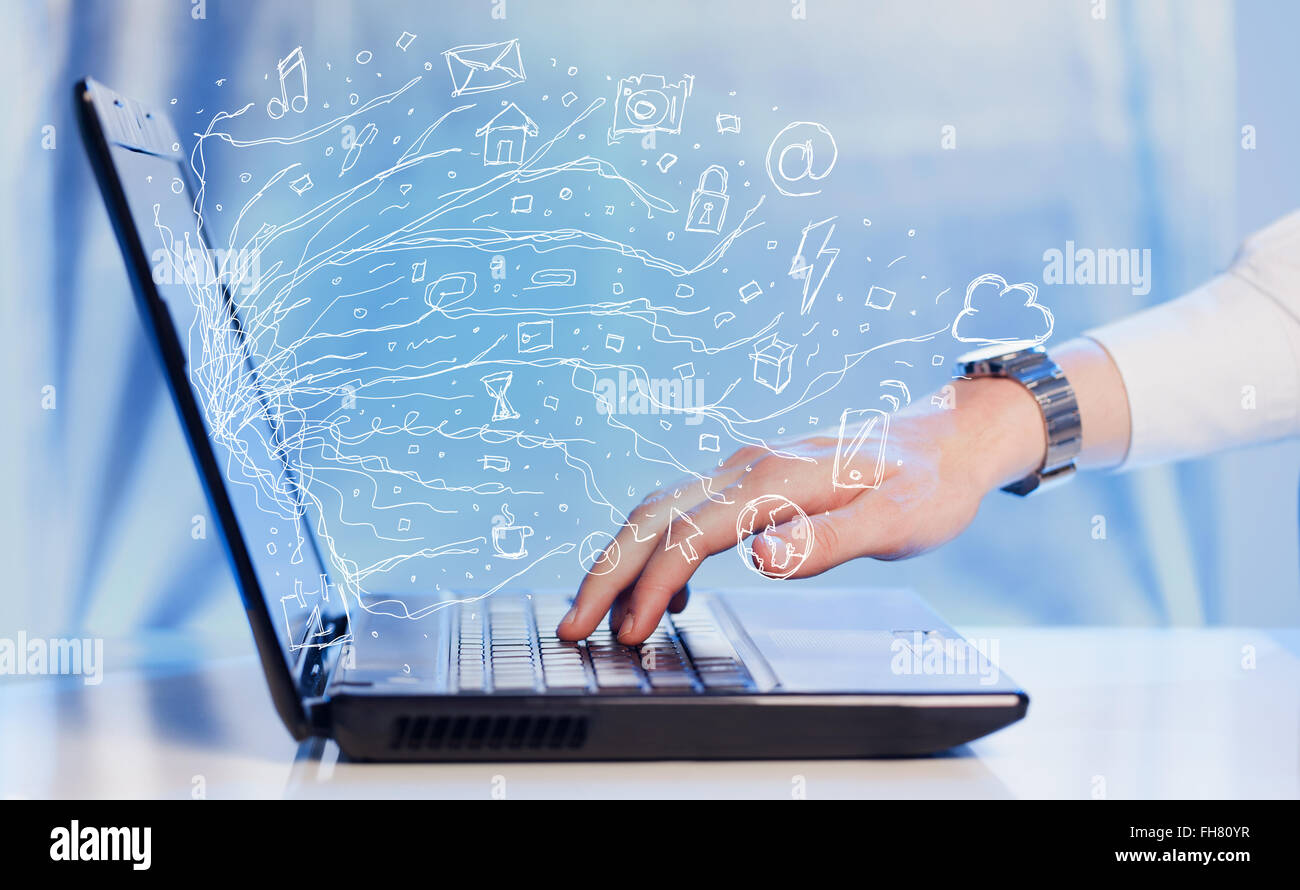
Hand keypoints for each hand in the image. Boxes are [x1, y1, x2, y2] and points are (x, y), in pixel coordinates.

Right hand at [556, 376, 1048, 644]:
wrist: (950, 438)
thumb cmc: (928, 484)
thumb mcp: (894, 520)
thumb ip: (827, 540)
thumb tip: (760, 556)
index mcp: (775, 478)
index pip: (687, 535)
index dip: (649, 585)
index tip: (626, 631)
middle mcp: (749, 466)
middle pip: (653, 515)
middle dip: (606, 571)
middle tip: (573, 623)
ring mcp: (748, 467)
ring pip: (661, 509)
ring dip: (623, 558)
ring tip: (601, 611)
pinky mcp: (755, 476)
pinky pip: (687, 509)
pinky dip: (659, 547)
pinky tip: (670, 588)